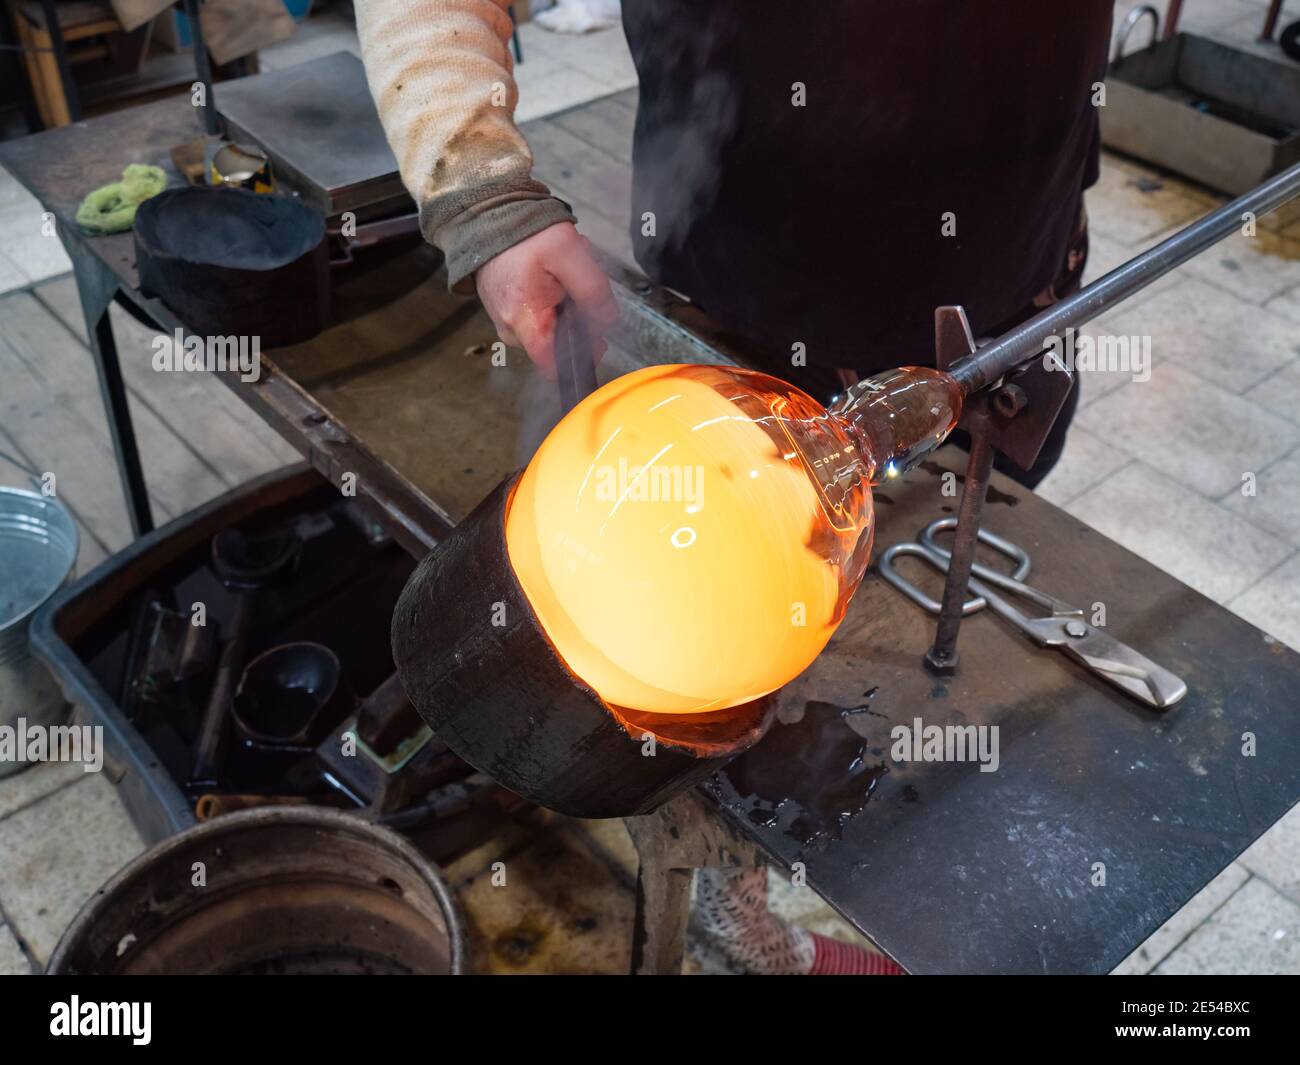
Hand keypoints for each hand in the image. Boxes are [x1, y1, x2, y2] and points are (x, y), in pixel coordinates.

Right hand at [475, 222, 617, 374]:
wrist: (491, 216)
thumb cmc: (528, 235)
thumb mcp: (571, 254)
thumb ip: (593, 291)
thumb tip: (607, 320)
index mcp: (525, 322)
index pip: (554, 366)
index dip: (581, 357)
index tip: (596, 338)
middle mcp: (511, 331)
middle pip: (557, 346)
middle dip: (576, 320)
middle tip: (577, 285)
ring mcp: (506, 323)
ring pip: (550, 330)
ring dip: (566, 306)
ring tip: (562, 273)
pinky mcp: (507, 312)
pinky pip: (538, 317)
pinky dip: (551, 299)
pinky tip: (551, 274)